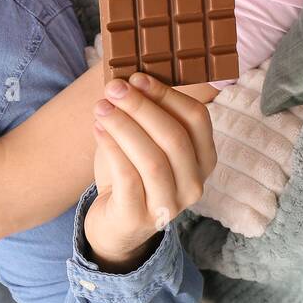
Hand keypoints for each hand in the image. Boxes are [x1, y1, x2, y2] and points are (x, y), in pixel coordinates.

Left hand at [83, 73, 217, 271]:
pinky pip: (128, 177)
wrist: (115, 226)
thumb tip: (127, 78)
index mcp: (204, 159)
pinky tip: (98, 130)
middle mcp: (194, 183)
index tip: (137, 77)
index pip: (197, 119)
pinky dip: (112, 148)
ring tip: (102, 107)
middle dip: (141, 107)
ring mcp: (169, 205)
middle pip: (174, 137)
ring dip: (124, 126)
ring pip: (152, 158)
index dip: (168, 94)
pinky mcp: (139, 217)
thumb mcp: (147, 143)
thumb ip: (147, 115)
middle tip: (114, 88)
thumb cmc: (133, 174)